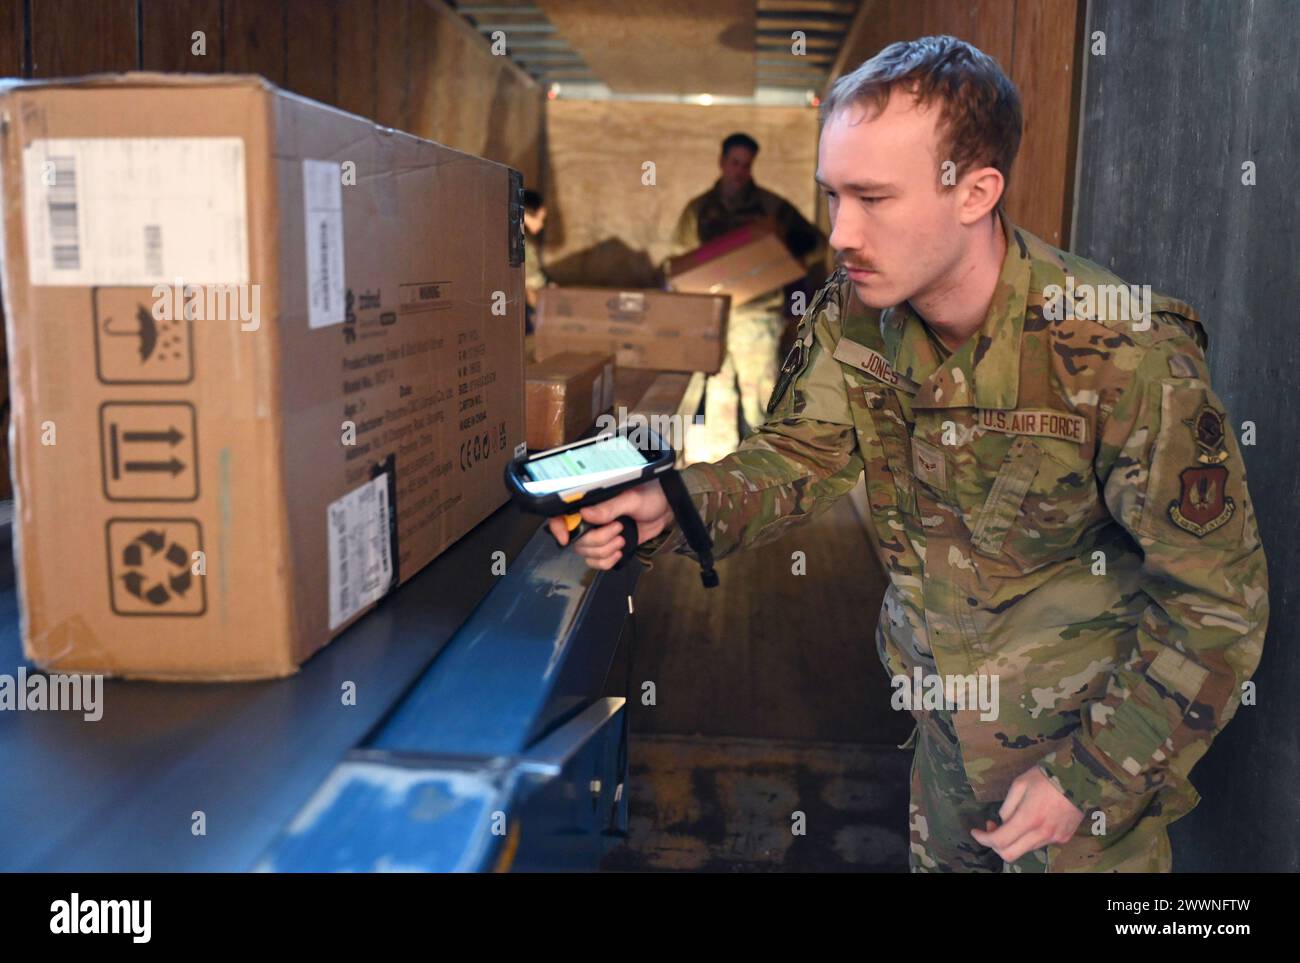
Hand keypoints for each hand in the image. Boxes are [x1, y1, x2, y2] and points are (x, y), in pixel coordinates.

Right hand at [546, 480, 673, 569]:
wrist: (667, 509)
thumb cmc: (649, 495)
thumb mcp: (631, 498)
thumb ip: (609, 507)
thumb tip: (585, 513)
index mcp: (590, 502)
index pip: (562, 515)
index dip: (558, 528)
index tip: (566, 540)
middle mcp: (589, 519)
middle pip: (577, 541)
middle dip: (598, 541)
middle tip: (619, 529)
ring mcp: (598, 535)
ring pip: (587, 553)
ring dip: (605, 551)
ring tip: (623, 539)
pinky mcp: (608, 547)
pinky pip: (596, 562)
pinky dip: (607, 562)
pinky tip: (620, 552)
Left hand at [969, 766, 1085, 863]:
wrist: (1080, 778)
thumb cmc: (1046, 776)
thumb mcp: (1019, 784)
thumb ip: (1007, 807)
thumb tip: (1002, 822)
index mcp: (1028, 819)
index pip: (1000, 841)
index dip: (983, 838)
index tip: (975, 831)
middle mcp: (1042, 834)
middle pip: (1011, 854)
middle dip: (995, 844)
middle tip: (991, 828)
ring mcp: (1055, 838)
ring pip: (1026, 849)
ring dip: (1014, 839)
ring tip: (1013, 820)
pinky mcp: (1064, 838)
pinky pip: (1041, 843)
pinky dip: (1030, 836)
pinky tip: (1032, 820)